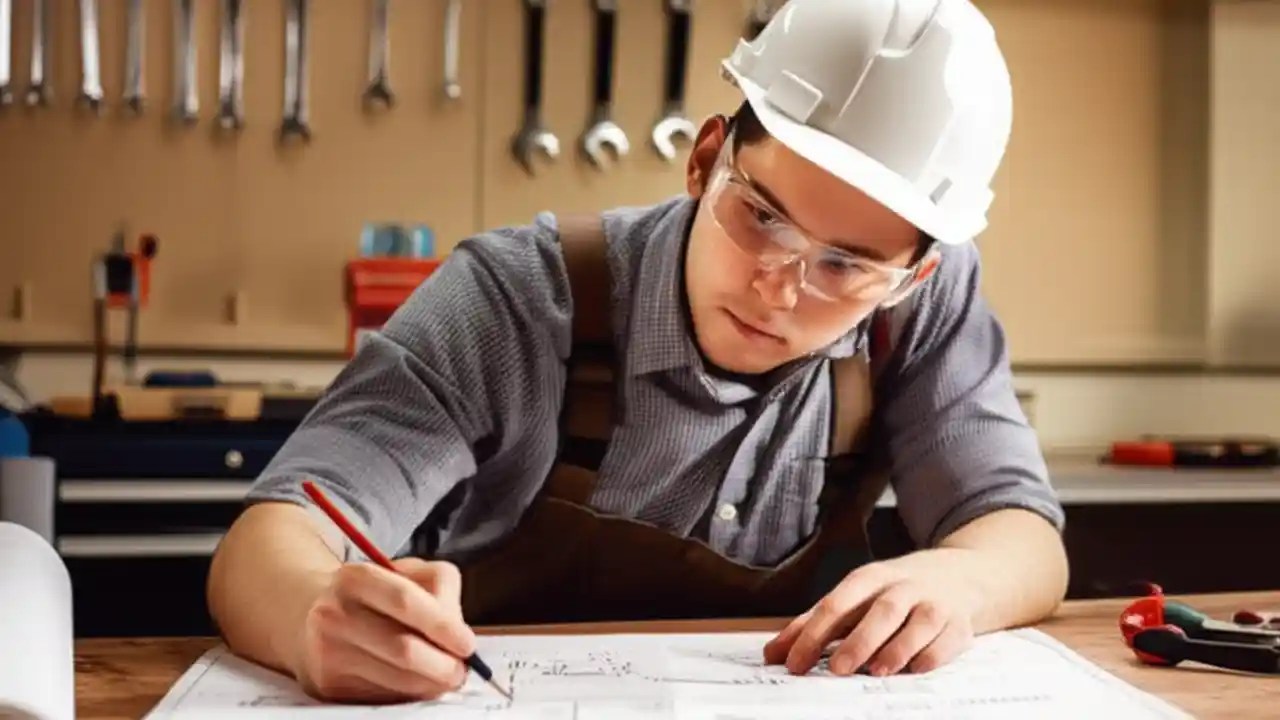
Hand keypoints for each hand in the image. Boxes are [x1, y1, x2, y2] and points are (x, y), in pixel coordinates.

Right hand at [292, 558, 476, 702]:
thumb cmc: (374, 595)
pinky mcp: (327, 684)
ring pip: (395, 679)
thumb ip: (439, 589)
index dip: (443, 626)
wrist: (311, 616)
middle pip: (403, 649)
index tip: (468, 644)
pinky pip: (382, 696)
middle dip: (443, 665)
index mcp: (355, 577)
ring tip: (443, 677)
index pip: (405, 601)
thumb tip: (458, 633)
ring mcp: (327, 652)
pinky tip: (413, 682)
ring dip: (430, 684)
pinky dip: (407, 693)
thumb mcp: (405, 573)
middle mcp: (334, 614)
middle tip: (461, 670)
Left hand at [764, 553, 979, 677]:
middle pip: (881, 611)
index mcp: (869, 579)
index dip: (813, 633)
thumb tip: (773, 653)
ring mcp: (934, 603)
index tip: (794, 663)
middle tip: (837, 669)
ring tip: (876, 671)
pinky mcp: (959, 624)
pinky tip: (915, 670)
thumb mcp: (854, 598)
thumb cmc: (893, 592)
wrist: (959, 575)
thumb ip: (814, 624)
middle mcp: (903, 587)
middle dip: (859, 640)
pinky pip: (948, 640)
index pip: (837, 603)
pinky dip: (932, 656)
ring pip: (917, 623)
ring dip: (897, 648)